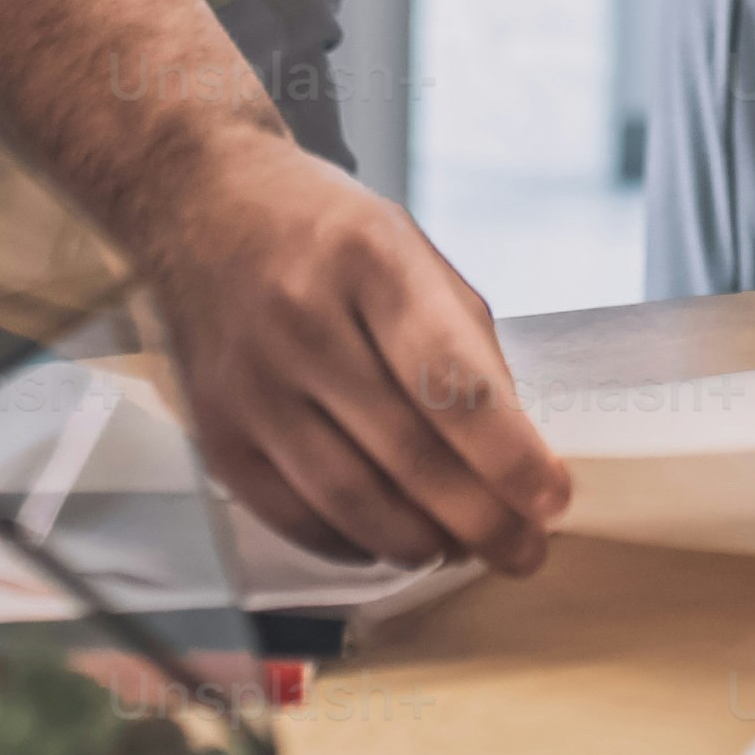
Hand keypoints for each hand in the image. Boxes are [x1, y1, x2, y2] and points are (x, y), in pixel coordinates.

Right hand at [121, 131, 567, 575]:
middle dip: (480, 518)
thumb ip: (465, 344)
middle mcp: (302, 320)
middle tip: (524, 550)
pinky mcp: (217, 432)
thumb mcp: (410, 250)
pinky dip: (354, 544)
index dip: (507, 453)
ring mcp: (250, 382)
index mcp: (369, 259)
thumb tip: (514, 455)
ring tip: (463, 547)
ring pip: (350, 499)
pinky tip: (391, 539)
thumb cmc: (326, 234)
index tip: (552, 499)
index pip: (450, 379)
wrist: (202, 205)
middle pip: (406, 452)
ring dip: (421, 542)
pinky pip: (295, 517)